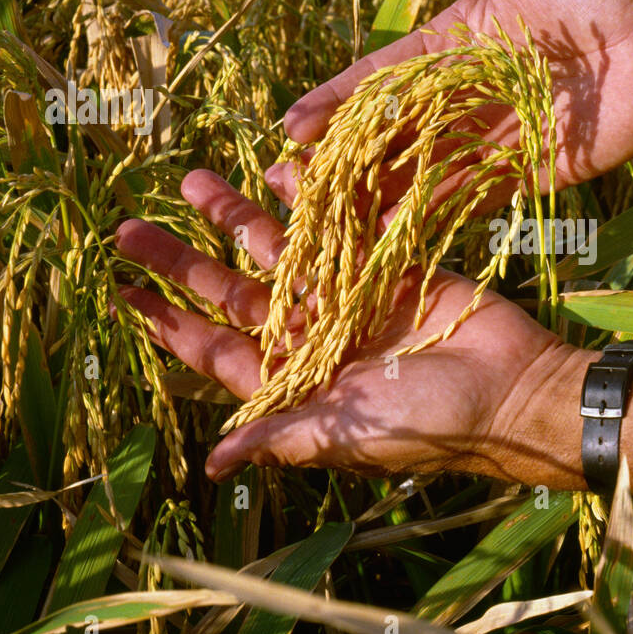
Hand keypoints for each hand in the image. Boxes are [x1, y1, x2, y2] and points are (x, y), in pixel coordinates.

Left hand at [113, 169, 584, 484]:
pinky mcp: (388, 268)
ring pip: (279, 253)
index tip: (120, 291)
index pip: (214, 348)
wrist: (513, 389)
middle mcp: (313, 340)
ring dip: (237, 218)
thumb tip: (210, 464)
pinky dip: (311, 200)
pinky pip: (339, 228)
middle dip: (185, 262)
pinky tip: (278, 169)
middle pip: (233, 294)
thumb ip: (281, 435)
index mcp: (295, 384)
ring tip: (194, 179)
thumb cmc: (429, 423)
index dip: (167, 321)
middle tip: (132, 227)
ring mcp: (348, 300)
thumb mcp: (349, 432)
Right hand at [267, 0, 632, 212]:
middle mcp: (468, 96)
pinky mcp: (529, 173)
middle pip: (394, 133)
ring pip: (423, 170)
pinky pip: (472, 197)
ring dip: (376, 194)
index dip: (338, 101)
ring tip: (328, 216)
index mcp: (456, 45)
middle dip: (344, 158)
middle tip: (292, 181)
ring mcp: (495, 138)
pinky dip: (432, 214)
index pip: (383, 78)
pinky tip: (388, 232)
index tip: (293, 124)